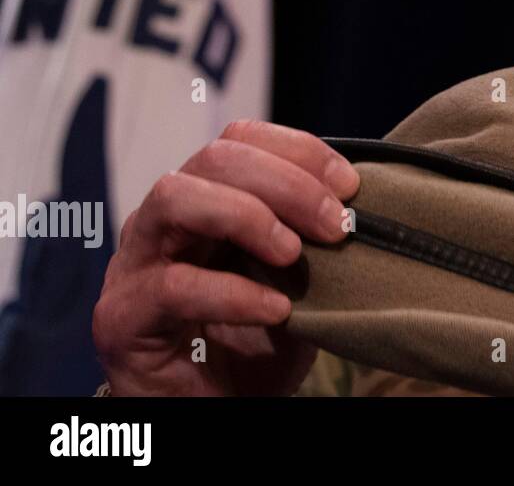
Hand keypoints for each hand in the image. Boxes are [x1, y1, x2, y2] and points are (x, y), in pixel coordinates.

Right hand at [92, 120, 358, 394]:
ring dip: (247, 216)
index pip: (242, 139)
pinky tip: (276, 309)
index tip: (350, 185)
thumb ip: (313, 236)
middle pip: (215, 158)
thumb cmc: (256, 342)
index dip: (300, 151)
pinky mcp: (122, 317)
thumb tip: (358, 201)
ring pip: (175, 198)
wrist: (215, 409)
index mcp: (206, 198)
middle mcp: (164, 220)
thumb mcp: (297, 279)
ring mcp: (134, 263)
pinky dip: (232, 293)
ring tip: (292, 253)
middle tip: (334, 225)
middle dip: (286, 183)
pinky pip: (172, 286)